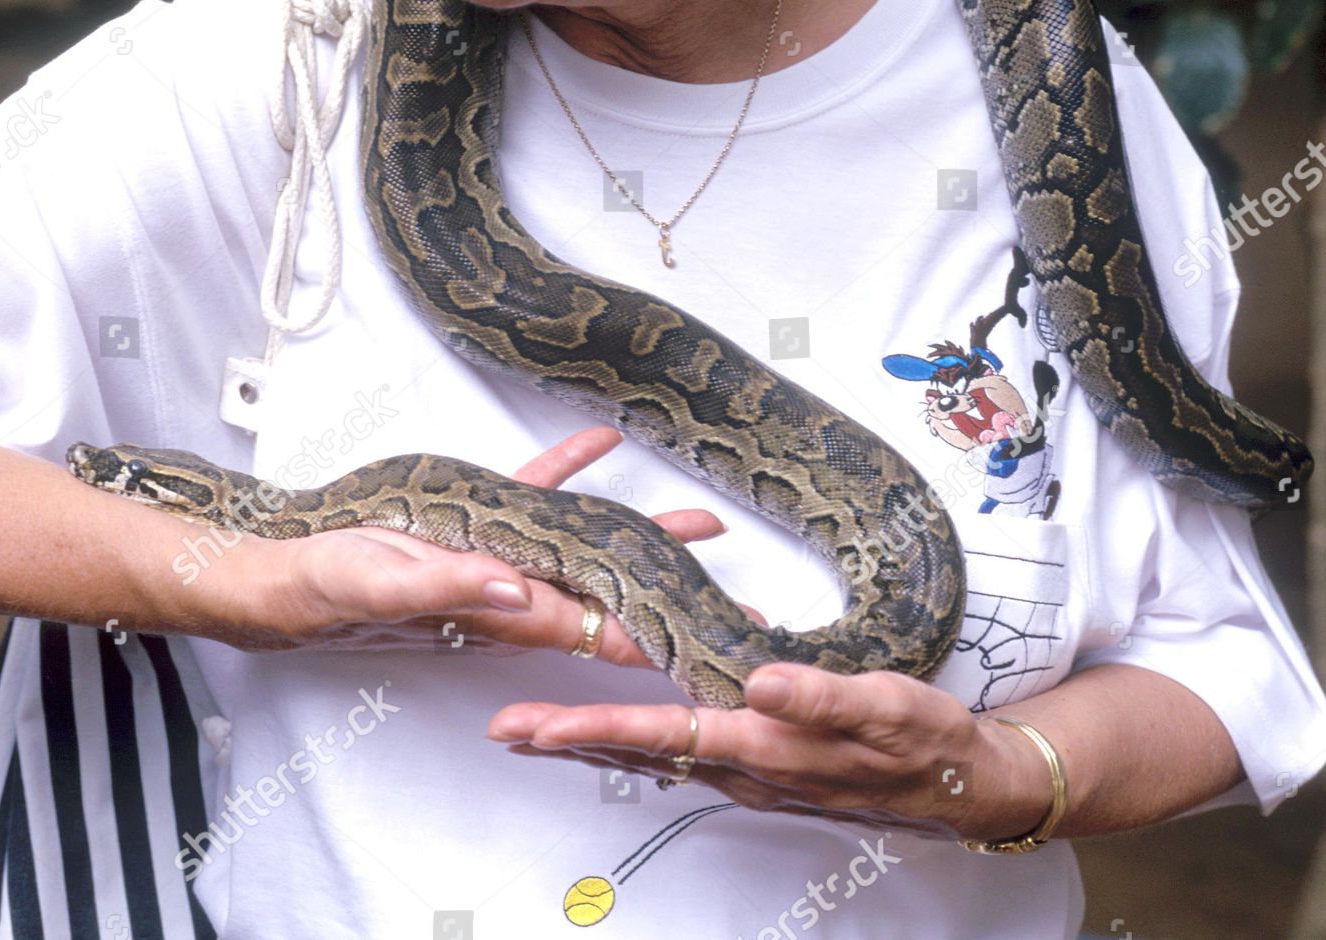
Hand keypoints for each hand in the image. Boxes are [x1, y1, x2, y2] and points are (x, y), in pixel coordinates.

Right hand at [227, 425, 726, 661]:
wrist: (284, 568)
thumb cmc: (328, 584)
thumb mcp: (388, 582)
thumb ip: (454, 586)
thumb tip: (522, 594)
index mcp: (499, 610)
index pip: (595, 628)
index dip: (655, 637)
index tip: (708, 644)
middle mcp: (511, 587)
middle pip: (611, 590)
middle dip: (671, 590)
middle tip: (736, 595)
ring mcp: (497, 552)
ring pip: (587, 540)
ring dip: (640, 528)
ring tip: (700, 520)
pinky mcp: (474, 518)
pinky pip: (537, 492)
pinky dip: (572, 468)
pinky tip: (604, 440)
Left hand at [485, 664, 1053, 842]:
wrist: (961, 785)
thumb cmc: (923, 740)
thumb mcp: (887, 707)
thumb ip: (823, 697)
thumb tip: (758, 682)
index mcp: (765, 748)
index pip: (664, 734)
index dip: (594, 727)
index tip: (537, 723)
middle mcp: (745, 767)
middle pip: (640, 752)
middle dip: (568, 742)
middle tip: (505, 730)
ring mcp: (750, 771)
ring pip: (655, 755)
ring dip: (594, 742)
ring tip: (539, 729)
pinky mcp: (761, 763)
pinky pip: (684, 753)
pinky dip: (639, 739)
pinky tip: (622, 727)